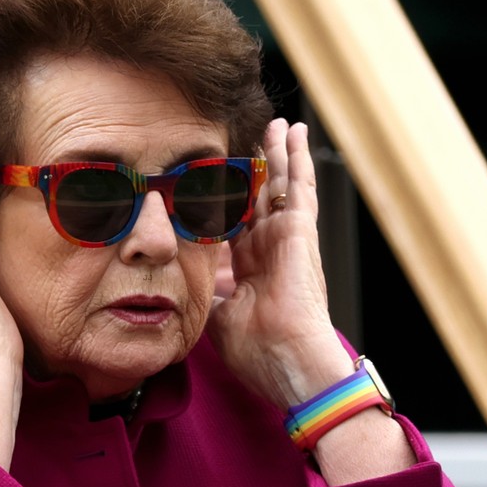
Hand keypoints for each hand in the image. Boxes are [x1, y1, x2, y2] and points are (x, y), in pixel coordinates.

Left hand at [207, 119, 354, 408]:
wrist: (288, 361)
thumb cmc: (259, 352)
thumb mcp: (218, 317)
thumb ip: (206, 293)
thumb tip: (185, 281)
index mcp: (251, 270)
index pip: (235, 225)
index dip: (223, 202)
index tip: (211, 182)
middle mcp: (270, 249)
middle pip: (258, 198)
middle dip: (254, 169)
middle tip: (248, 140)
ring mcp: (287, 238)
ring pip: (279, 185)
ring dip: (275, 154)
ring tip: (274, 125)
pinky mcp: (301, 231)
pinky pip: (299, 186)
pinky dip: (297, 157)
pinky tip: (294, 133)